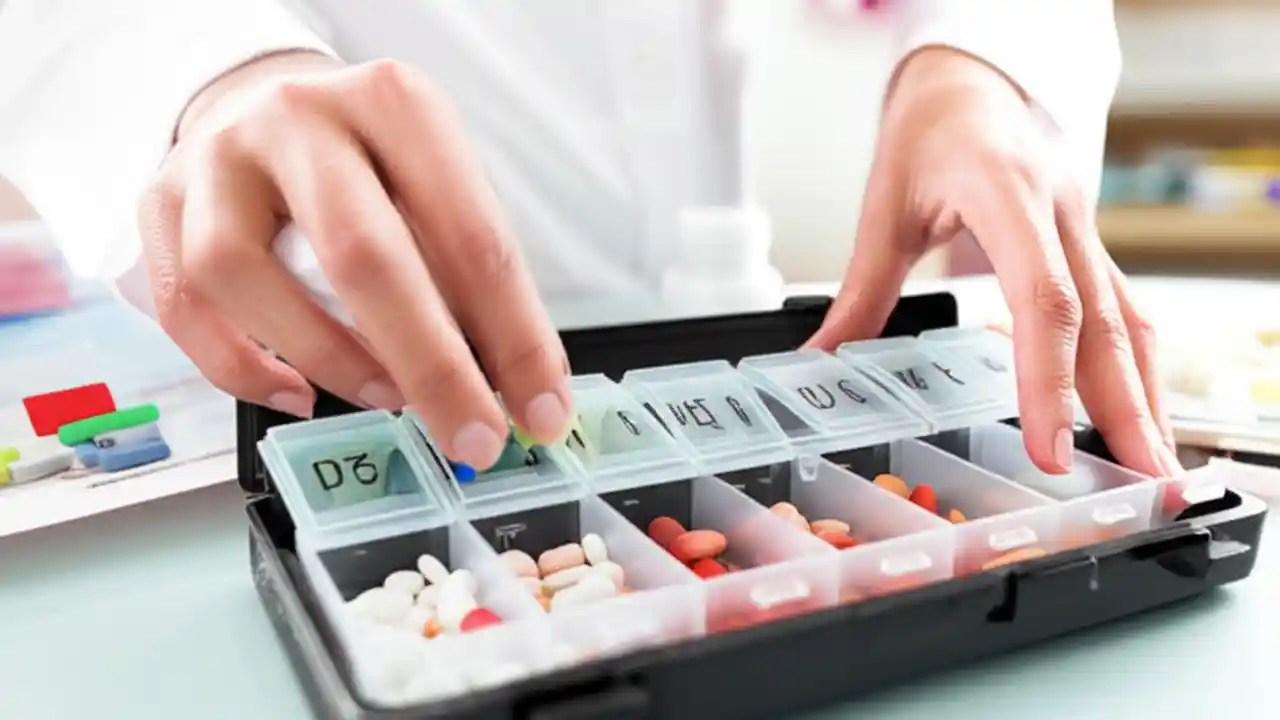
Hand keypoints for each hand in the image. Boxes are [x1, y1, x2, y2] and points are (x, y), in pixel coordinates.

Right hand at [137, 52, 570, 468]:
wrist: (261, 101)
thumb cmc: (368, 159)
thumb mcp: (435, 178)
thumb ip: (468, 269)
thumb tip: (517, 386)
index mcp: (395, 104)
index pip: (470, 234)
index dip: (514, 336)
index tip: (541, 409)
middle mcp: (300, 119)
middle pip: (361, 256)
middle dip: (433, 367)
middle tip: (474, 437)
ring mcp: (218, 159)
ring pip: (244, 276)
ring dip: (332, 360)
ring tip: (387, 398)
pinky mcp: (160, 204)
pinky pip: (185, 306)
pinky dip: (241, 369)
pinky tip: (297, 394)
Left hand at [806, 48, 1178, 477]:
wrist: (970, 82)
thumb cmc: (928, 131)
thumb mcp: (884, 206)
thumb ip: (861, 291)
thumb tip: (820, 361)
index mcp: (1007, 193)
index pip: (1044, 299)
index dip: (1049, 378)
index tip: (1049, 446)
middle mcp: (1062, 213)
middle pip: (1107, 322)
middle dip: (1127, 409)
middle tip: (1143, 483)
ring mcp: (1086, 229)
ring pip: (1130, 320)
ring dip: (1144, 397)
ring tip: (1151, 467)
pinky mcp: (1089, 245)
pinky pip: (1125, 310)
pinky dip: (1134, 368)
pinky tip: (1136, 413)